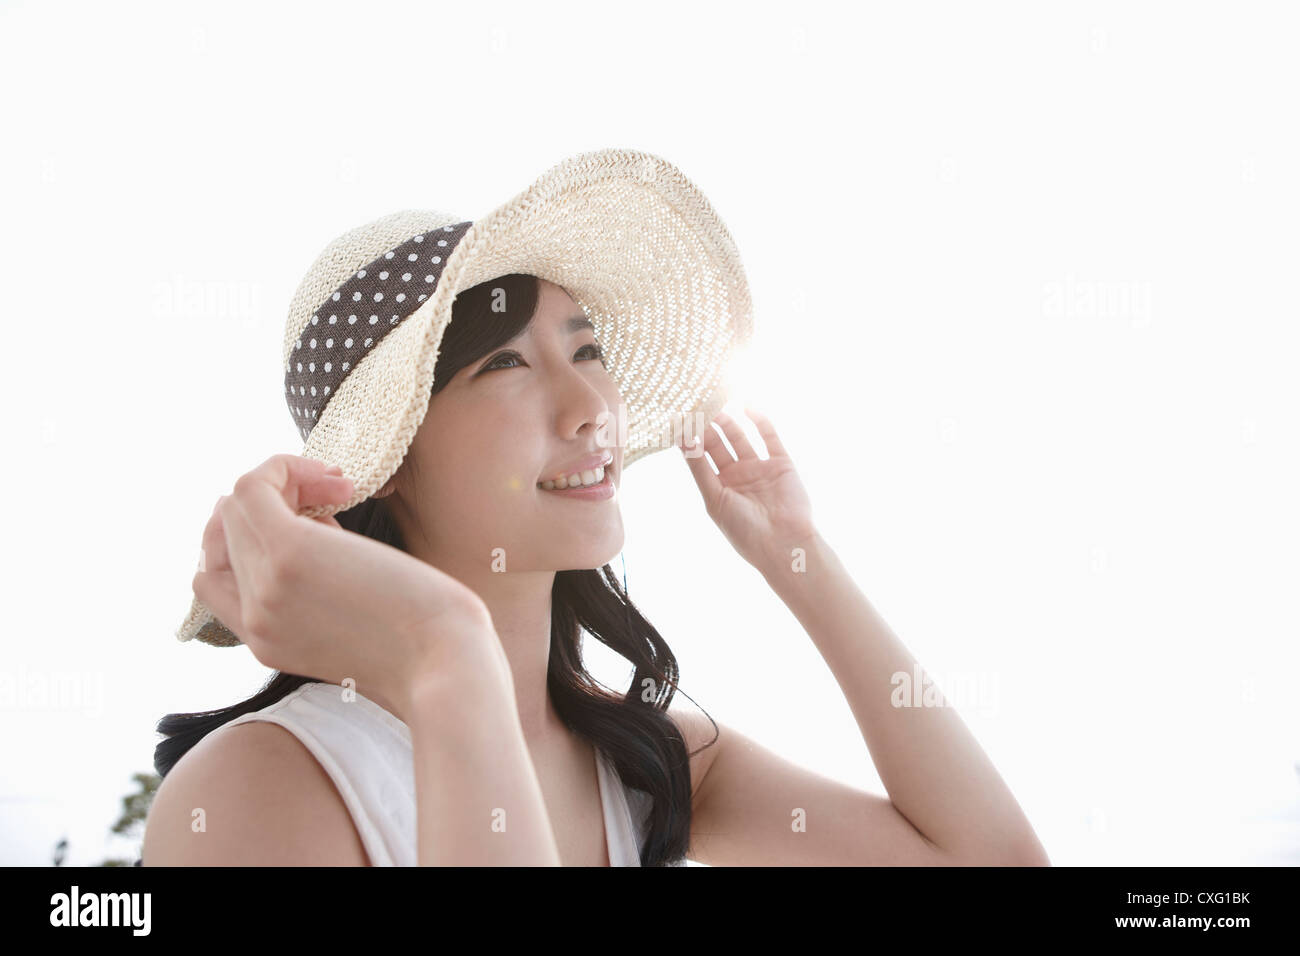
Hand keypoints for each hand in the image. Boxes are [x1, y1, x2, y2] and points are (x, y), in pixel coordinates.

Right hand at [192, 454, 506, 721]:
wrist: (449, 669)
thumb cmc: (428, 648)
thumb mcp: (359, 630)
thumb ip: (322, 594)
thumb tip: (318, 529)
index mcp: (265, 643)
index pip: (212, 578)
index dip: (249, 538)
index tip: (314, 526)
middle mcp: (254, 621)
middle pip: (223, 532)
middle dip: (273, 502)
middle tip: (334, 498)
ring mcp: (265, 588)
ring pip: (235, 504)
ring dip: (285, 480)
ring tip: (341, 490)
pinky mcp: (289, 554)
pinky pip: (253, 486)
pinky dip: (287, 467)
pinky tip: (340, 480)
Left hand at [678, 405, 818, 573]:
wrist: (783, 544)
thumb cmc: (744, 530)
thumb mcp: (714, 499)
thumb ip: (699, 468)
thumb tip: (682, 439)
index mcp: (719, 488)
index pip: (700, 457)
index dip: (690, 439)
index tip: (678, 418)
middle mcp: (738, 476)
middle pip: (718, 444)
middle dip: (707, 426)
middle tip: (696, 405)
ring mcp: (759, 468)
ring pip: (740, 438)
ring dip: (728, 421)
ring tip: (715, 403)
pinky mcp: (781, 464)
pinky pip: (769, 438)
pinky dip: (760, 422)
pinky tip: (746, 408)